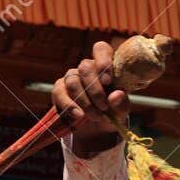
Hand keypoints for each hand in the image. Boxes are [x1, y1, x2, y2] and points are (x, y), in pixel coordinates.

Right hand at [52, 41, 128, 157]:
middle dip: (95, 90)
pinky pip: (59, 92)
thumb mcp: (121, 111)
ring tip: (95, 116)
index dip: (103, 61)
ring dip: (85, 101)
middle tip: (104, 107)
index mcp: (104, 66)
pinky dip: (69, 106)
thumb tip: (116, 95)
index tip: (108, 81)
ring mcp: (72, 78)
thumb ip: (121, 103)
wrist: (95, 129)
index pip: (101, 49)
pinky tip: (79, 116)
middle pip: (85, 67)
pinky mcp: (59, 90)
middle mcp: (87, 68)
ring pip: (73, 81)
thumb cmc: (111, 114)